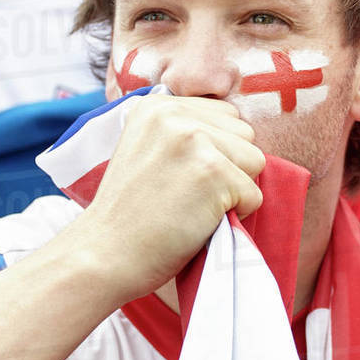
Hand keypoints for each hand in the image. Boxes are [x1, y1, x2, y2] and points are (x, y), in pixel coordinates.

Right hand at [63, 95, 264, 303]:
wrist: (105, 254)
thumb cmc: (131, 212)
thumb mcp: (146, 148)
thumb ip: (184, 130)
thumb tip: (240, 124)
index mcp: (158, 104)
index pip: (226, 115)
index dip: (216, 151)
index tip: (181, 175)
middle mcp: (174, 113)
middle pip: (245, 134)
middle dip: (229, 167)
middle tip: (187, 193)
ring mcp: (194, 140)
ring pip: (254, 161)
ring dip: (233, 190)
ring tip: (192, 205)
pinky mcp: (212, 171)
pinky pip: (254, 195)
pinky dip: (236, 215)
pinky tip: (197, 219)